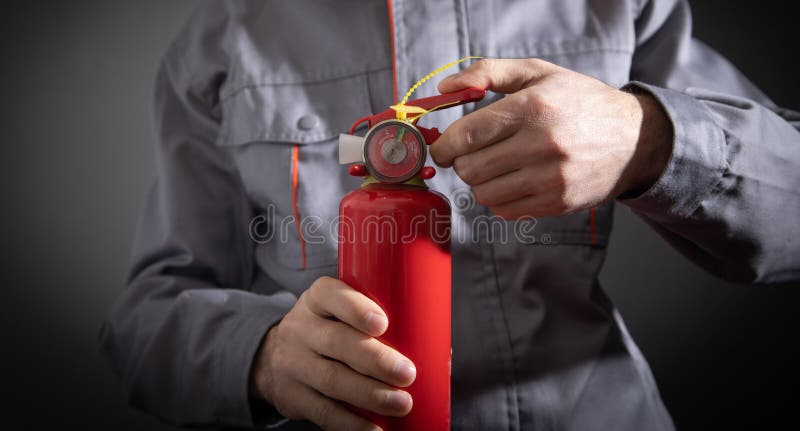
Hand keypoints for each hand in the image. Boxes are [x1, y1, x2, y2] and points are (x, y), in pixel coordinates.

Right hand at [249, 277, 415, 430]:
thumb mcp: (337, 312)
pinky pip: (323, 412)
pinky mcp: (292, 396)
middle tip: (407, 373)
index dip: (356, 309)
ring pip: (332, 379)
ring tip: (400, 404)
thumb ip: (375, 321)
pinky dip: (351, 423)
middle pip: (338, 342)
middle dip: (376, 359)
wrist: (273, 357)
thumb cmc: (328, 330)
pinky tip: (374, 429)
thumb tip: (435, 350)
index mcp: (317, 299)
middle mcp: (300, 328)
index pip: (331, 296)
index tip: (383, 324)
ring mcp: (292, 363)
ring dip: (370, 394)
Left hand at [430, 58, 672, 218]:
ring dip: (479, 182)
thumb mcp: (538, 74)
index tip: (443, 146)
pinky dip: (499, 199)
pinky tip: (513, 181)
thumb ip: (488, 73)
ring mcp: (551, 179)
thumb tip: (445, 89)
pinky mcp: (556, 204)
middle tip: (471, 154)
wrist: (633, 139)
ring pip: (483, 193)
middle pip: (470, 168)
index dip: (445, 144)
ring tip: (495, 165)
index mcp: (534, 107)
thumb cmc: (578, 102)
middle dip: (461, 162)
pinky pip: (504, 211)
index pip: (468, 134)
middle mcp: (542, 144)